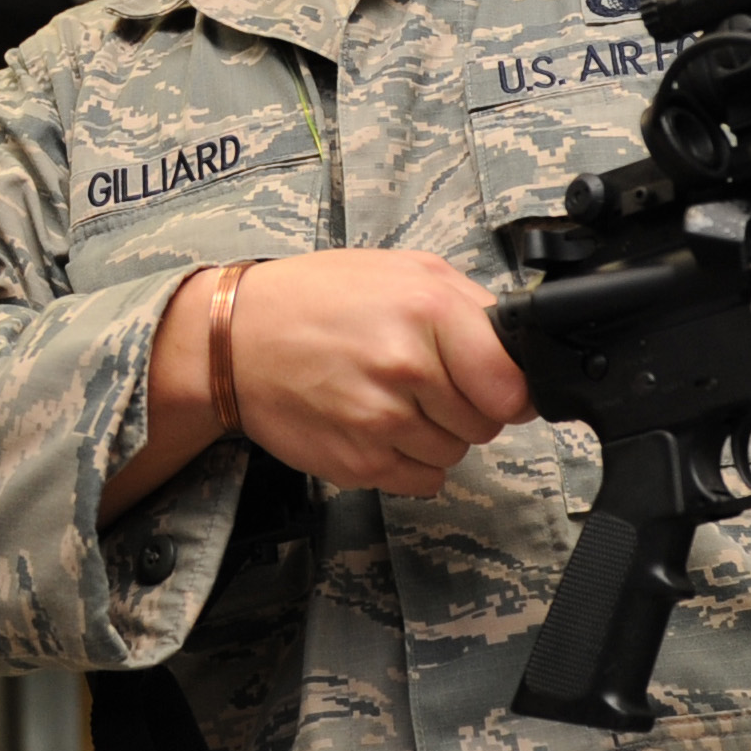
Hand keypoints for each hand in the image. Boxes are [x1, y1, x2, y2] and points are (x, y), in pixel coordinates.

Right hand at [229, 250, 533, 495]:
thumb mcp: (403, 270)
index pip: (512, 385)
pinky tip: (379, 427)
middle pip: (487, 423)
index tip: (494, 384)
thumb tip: (517, 352)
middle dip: (467, 406)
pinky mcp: (360, 464)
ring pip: (455, 453)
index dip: (509, 388)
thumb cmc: (315, 300)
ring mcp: (382, 422)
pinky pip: (423, 480)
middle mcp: (407, 369)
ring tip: (393, 399)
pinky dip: (410, 462)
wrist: (233, 341)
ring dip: (436, 434)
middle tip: (426, 381)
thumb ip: (468, 305)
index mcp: (428, 311)